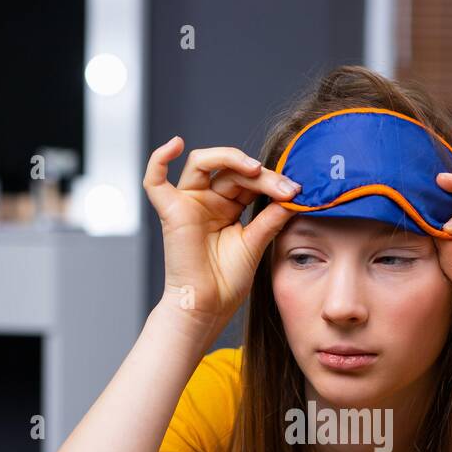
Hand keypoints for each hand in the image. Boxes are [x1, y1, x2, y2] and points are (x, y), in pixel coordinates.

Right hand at [143, 136, 299, 343]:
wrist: (209, 307)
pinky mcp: (170, 211)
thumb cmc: (227, 282)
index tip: (297, 191)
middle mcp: (207, 200)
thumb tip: (294, 196)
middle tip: (286, 188)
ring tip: (255, 168)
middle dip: (261, 175)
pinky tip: (175, 144)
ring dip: (231, 158)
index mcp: (228, 207)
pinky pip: (155, 180)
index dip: (272, 180)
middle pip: (232, 169)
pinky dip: (159, 159)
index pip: (249, 180)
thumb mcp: (256, 243)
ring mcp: (188, 203)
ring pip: (203, 162)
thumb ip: (271, 218)